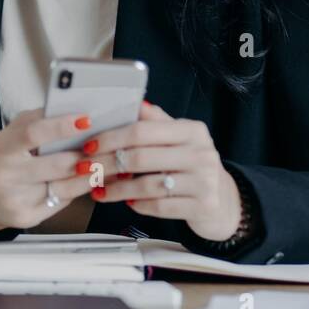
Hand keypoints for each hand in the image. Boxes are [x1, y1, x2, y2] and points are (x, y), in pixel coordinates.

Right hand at [0, 108, 97, 232]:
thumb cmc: (10, 156)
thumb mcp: (17, 132)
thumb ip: (41, 119)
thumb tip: (77, 109)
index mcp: (0, 148)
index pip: (33, 134)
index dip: (62, 126)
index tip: (87, 119)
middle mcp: (3, 176)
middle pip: (57, 164)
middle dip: (86, 154)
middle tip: (107, 145)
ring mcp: (13, 200)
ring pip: (66, 185)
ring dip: (92, 172)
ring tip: (108, 160)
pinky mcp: (26, 217)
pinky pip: (64, 201)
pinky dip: (81, 188)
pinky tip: (93, 179)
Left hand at [84, 102, 242, 241]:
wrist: (223, 199)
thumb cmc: (193, 165)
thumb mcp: (181, 138)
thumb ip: (157, 122)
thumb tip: (136, 102)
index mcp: (193, 131)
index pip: (144, 130)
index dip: (112, 138)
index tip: (90, 145)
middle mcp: (201, 154)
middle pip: (141, 157)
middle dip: (107, 164)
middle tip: (86, 170)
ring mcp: (203, 181)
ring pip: (148, 185)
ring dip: (117, 189)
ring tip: (99, 190)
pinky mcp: (202, 206)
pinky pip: (159, 207)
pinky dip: (138, 205)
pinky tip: (128, 202)